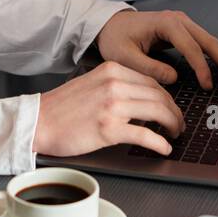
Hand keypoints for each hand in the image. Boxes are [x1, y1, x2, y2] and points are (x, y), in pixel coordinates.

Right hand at [32, 10, 217, 159]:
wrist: (38, 122)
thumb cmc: (62, 108)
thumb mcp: (92, 84)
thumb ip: (117, 87)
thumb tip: (144, 102)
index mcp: (111, 69)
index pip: (151, 81)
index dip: (167, 97)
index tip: (172, 108)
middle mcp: (114, 83)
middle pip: (159, 95)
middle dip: (175, 112)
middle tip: (179, 123)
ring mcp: (113, 105)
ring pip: (158, 112)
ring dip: (172, 125)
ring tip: (175, 134)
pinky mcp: (110, 128)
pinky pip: (146, 134)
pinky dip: (160, 142)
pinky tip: (164, 147)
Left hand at [95, 7, 217, 89]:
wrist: (110, 24)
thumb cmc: (115, 38)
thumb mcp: (124, 56)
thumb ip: (148, 68)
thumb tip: (174, 78)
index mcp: (165, 23)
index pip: (190, 47)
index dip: (201, 67)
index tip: (208, 85)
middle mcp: (178, 20)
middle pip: (207, 40)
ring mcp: (182, 23)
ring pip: (209, 40)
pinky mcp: (182, 30)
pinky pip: (203, 42)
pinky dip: (216, 53)